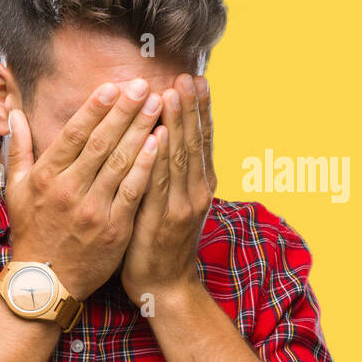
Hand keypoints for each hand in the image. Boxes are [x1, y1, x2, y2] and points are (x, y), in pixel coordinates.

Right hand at [4, 79, 162, 300]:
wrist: (45, 283)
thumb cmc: (31, 232)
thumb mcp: (16, 191)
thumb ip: (19, 150)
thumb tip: (16, 115)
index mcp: (45, 179)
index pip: (73, 136)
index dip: (94, 109)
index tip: (112, 87)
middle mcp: (68, 192)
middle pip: (101, 144)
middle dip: (124, 111)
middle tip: (143, 84)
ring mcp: (92, 211)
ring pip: (121, 163)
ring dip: (141, 130)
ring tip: (158, 104)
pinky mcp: (114, 229)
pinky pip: (133, 191)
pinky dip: (147, 165)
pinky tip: (161, 143)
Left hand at [121, 74, 216, 307]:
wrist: (164, 287)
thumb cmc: (161, 244)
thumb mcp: (173, 204)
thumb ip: (171, 174)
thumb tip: (163, 138)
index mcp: (199, 185)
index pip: (201, 138)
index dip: (200, 108)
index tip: (195, 77)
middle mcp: (196, 191)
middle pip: (195, 140)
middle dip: (191, 106)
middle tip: (187, 74)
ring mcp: (182, 206)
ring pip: (181, 156)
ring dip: (178, 122)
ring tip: (173, 91)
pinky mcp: (163, 220)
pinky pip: (160, 182)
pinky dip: (161, 157)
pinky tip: (160, 135)